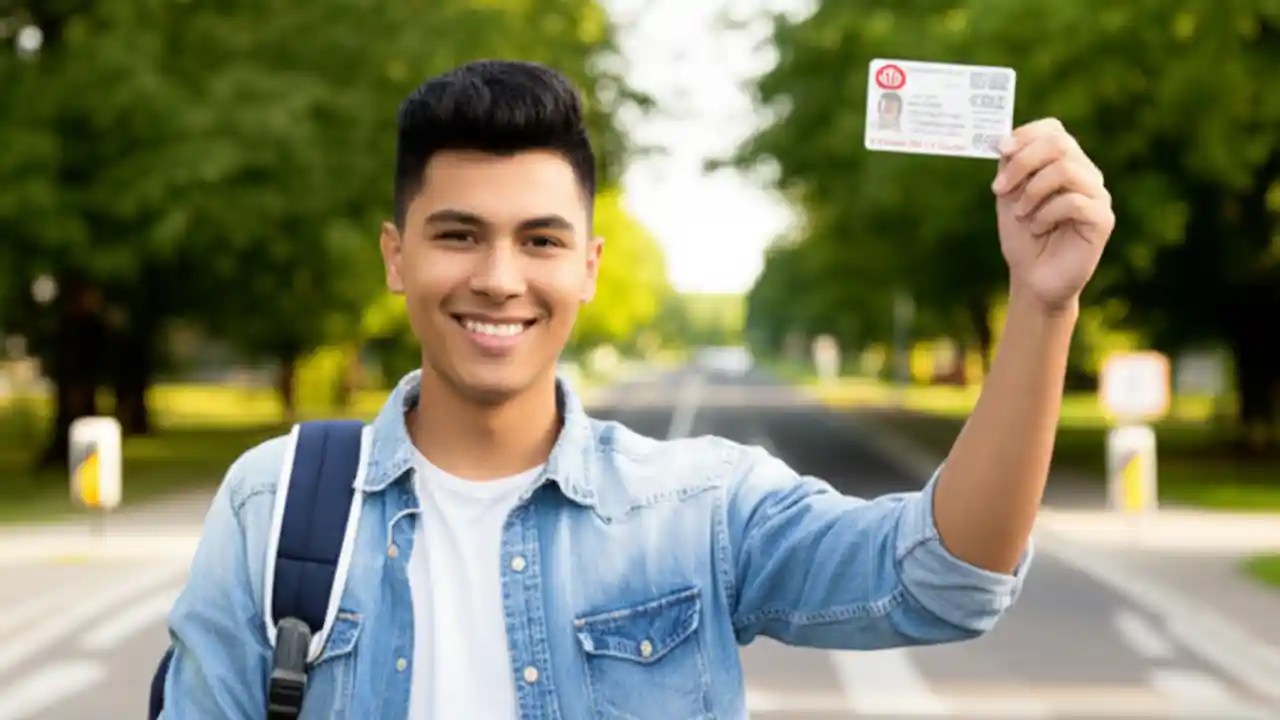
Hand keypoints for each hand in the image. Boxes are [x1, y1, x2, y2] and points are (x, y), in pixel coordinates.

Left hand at [991, 118, 1114, 313]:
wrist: (1033, 278)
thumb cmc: (1022, 237)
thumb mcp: (1009, 196)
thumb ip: (1010, 166)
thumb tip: (1004, 141)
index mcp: (1064, 163)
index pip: (1053, 129)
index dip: (1025, 135)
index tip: (1000, 151)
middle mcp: (1085, 173)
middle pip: (1059, 143)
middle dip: (1022, 162)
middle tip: (999, 189)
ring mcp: (1097, 195)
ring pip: (1066, 169)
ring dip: (1032, 191)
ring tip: (1020, 214)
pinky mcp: (1103, 220)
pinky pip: (1074, 202)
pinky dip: (1047, 213)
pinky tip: (1038, 228)